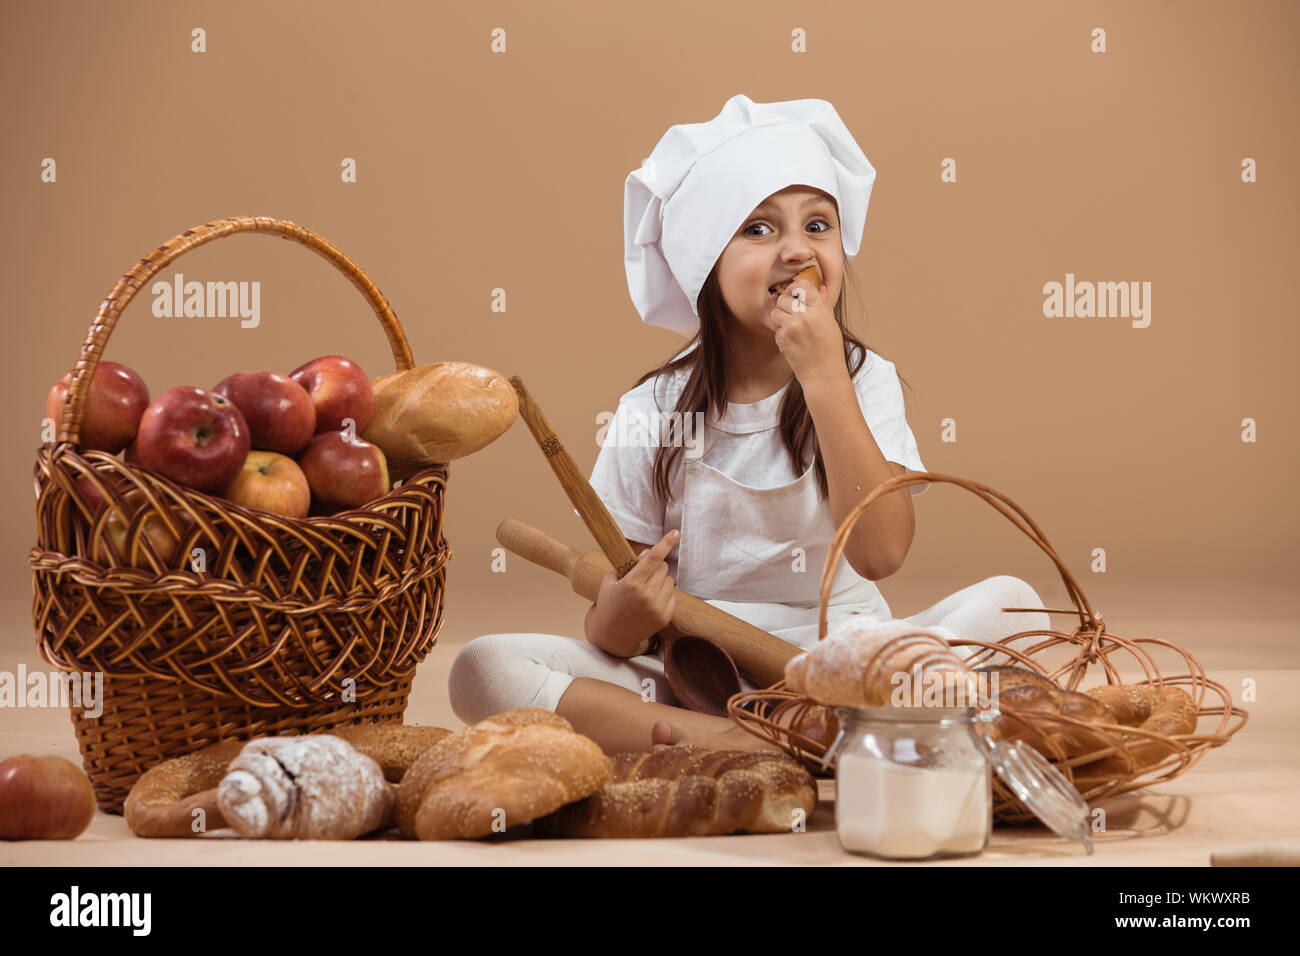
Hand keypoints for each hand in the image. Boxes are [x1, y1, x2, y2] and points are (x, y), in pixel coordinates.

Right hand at [588, 529, 680, 656]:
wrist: (612, 636)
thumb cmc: (609, 604)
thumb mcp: (611, 581)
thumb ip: (630, 565)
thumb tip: (649, 552)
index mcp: (631, 583)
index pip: (653, 558)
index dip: (666, 543)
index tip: (677, 532)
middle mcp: (646, 595)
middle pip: (663, 568)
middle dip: (655, 567)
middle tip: (644, 576)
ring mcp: (657, 607)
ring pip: (670, 581)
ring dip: (661, 581)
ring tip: (646, 591)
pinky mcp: (664, 617)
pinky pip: (674, 596)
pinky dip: (665, 595)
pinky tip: (652, 602)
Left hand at [767, 277, 843, 385]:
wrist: (824, 375)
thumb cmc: (830, 350)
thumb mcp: (831, 324)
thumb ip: (824, 304)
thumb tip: (820, 287)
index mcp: (820, 309)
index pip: (802, 285)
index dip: (795, 289)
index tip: (795, 296)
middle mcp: (806, 315)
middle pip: (783, 298)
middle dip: (784, 306)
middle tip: (791, 316)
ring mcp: (793, 326)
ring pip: (775, 312)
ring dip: (780, 320)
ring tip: (792, 330)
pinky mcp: (783, 338)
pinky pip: (775, 329)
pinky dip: (781, 335)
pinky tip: (793, 343)